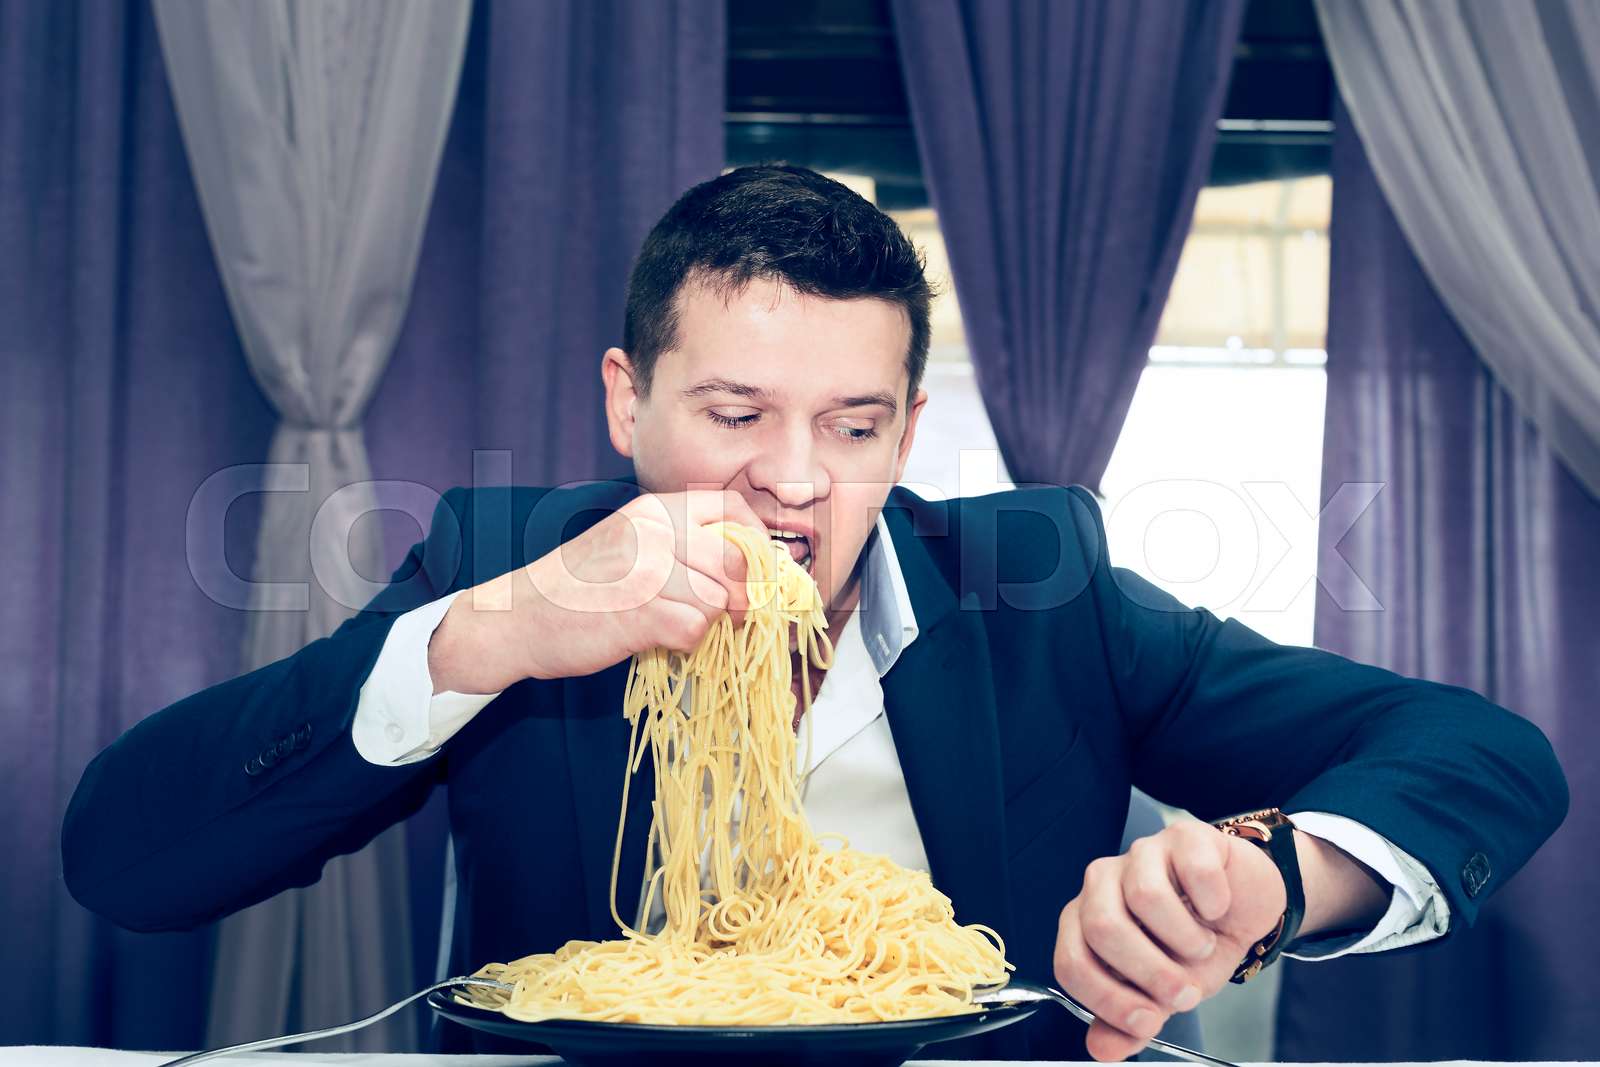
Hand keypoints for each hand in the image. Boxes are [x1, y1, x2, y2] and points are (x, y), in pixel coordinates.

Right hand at [428, 490, 765, 691]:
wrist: (514, 617)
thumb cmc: (578, 587)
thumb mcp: (631, 544)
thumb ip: (683, 545)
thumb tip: (753, 570)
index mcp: (654, 508)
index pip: (732, 507)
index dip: (758, 541)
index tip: (757, 572)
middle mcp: (653, 531)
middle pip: (737, 559)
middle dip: (742, 594)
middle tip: (728, 615)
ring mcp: (645, 570)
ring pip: (719, 599)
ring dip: (708, 623)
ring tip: (676, 625)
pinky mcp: (637, 611)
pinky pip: (694, 629)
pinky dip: (686, 643)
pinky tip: (659, 640)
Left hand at [1053, 819, 1285, 1061]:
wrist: (1244, 908)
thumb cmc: (1196, 945)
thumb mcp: (1164, 995)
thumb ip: (1130, 1022)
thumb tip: (1100, 1049)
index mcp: (1086, 922)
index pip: (1072, 962)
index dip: (1107, 999)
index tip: (1148, 1019)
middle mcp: (1103, 883)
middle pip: (1104, 928)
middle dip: (1150, 972)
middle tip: (1185, 991)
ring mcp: (1141, 854)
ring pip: (1144, 897)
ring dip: (1184, 938)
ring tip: (1202, 946)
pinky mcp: (1183, 835)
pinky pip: (1192, 869)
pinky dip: (1213, 900)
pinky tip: (1218, 909)